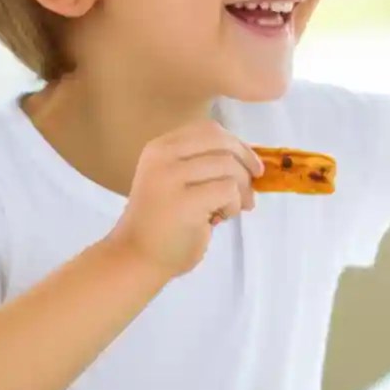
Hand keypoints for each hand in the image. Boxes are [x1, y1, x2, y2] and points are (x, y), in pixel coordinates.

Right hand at [106, 119, 263, 278]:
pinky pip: (228, 190)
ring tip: (233, 208)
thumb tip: (249, 160)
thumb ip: (202, 165)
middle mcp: (162, 157)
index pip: (208, 129)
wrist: (135, 259)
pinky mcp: (185, 202)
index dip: (236, 143)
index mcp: (160, 148)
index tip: (249, 162)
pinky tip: (221, 218)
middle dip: (246, 161)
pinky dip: (234, 205)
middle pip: (221, 143)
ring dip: (242, 189)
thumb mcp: (174, 181)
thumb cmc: (161, 223)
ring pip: (229, 167)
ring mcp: (171, 178)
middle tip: (254, 184)